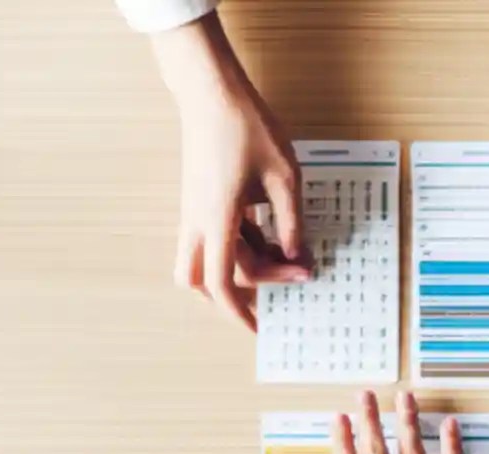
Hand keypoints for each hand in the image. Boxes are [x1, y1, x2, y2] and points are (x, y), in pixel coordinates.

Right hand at [151, 14, 311, 330]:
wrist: (210, 91)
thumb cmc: (245, 126)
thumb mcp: (284, 177)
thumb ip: (290, 223)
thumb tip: (295, 257)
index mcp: (216, 219)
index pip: (221, 283)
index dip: (239, 312)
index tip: (261, 328)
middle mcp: (196, 221)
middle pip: (204, 280)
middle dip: (243, 290)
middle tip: (288, 276)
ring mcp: (192, 211)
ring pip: (206, 260)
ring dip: (242, 266)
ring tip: (283, 251)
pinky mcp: (197, 200)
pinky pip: (212, 237)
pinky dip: (238, 244)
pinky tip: (269, 230)